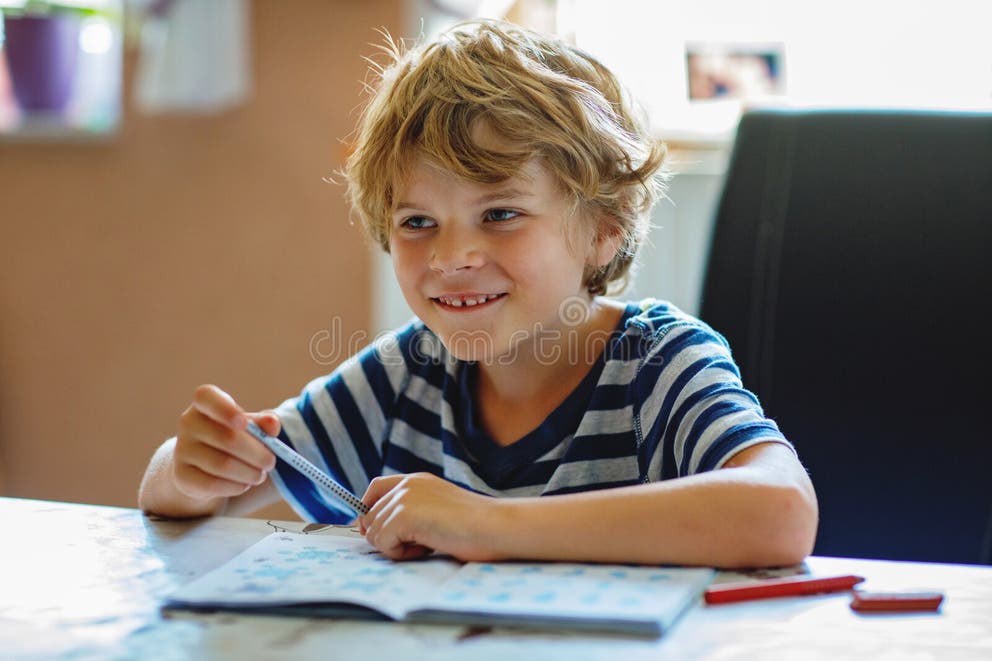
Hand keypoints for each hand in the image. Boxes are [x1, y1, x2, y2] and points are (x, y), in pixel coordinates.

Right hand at [173, 384, 278, 506]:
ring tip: (259, 475)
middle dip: (257, 454)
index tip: (243, 423)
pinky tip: (244, 484)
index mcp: (204, 403)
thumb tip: (272, 423)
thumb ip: (263, 422)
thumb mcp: (249, 426)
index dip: (225, 409)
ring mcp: (181, 449)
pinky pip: (212, 484)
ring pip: (222, 465)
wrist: (201, 466)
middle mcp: (188, 423)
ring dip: (249, 473)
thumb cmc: (232, 437)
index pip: (206, 397)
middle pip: (228, 438)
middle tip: (270, 462)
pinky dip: (235, 486)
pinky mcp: (181, 475)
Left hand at [360, 473, 506, 561]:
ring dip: (396, 547)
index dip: (369, 511)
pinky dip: (400, 554)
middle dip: (388, 537)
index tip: (377, 531)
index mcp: (416, 480)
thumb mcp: (438, 508)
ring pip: (373, 532)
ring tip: (426, 544)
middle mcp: (407, 484)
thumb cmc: (475, 526)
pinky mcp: (403, 515)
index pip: (375, 488)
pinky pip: (382, 543)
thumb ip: (412, 510)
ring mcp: (404, 498)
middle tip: (420, 543)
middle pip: (370, 517)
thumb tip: (376, 529)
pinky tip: (425, 548)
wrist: (495, 526)